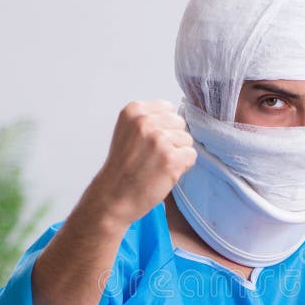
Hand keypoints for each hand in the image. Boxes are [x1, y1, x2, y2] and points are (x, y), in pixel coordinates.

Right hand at [93, 100, 196, 226]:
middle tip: (154, 156)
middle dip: (172, 139)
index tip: (150, 142)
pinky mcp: (171, 159)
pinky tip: (165, 172)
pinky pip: (191, 155)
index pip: (168, 108)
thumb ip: (149, 120)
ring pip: (187, 140)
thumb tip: (178, 118)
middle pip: (179, 123)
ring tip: (158, 165)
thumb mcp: (128, 131)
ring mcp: (159, 140)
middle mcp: (146, 121)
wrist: (113, 196)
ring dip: (177, 154)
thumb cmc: (123, 168)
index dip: (164, 128)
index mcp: (134, 111)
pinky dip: (183, 166)